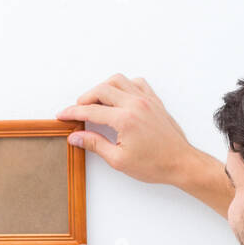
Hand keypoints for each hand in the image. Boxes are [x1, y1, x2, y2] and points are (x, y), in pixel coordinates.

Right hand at [58, 74, 195, 185]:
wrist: (180, 162)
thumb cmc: (154, 164)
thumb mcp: (118, 159)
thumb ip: (95, 144)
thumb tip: (76, 136)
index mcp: (125, 119)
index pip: (91, 110)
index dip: (73, 112)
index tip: (63, 115)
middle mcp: (136, 104)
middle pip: (102, 90)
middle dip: (85, 98)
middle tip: (76, 109)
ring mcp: (146, 99)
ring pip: (118, 80)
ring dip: (103, 88)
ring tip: (95, 101)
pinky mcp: (154, 100)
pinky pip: (136, 83)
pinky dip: (123, 86)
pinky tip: (118, 97)